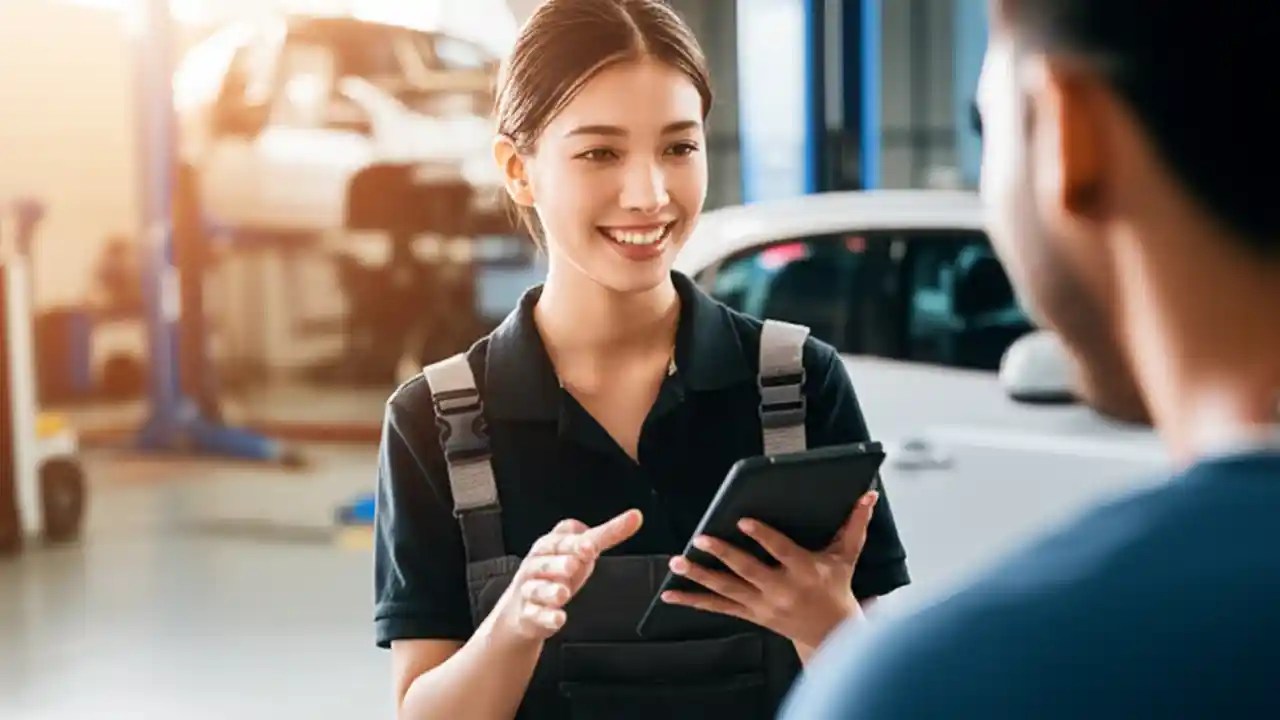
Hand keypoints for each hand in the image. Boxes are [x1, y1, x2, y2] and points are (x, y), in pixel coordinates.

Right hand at [496, 509, 642, 641]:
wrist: (523, 605)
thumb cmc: (555, 572)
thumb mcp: (580, 551)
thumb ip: (606, 535)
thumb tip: (635, 517)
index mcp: (550, 546)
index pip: (562, 541)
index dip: (575, 543)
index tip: (590, 546)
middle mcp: (537, 566)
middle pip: (545, 562)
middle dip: (559, 563)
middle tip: (573, 565)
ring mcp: (531, 591)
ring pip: (537, 589)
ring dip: (550, 591)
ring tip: (562, 593)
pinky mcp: (530, 615)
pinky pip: (536, 616)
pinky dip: (547, 618)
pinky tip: (558, 618)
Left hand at [662, 491, 878, 648]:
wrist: (831, 633)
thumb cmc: (837, 587)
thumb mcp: (847, 556)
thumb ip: (855, 523)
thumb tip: (867, 494)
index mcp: (803, 570)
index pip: (780, 550)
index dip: (762, 536)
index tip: (743, 520)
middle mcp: (780, 589)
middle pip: (747, 570)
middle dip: (722, 554)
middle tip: (700, 539)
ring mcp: (762, 604)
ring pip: (726, 589)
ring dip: (699, 576)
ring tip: (677, 563)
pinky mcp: (750, 614)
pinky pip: (718, 608)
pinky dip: (693, 602)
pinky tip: (671, 595)